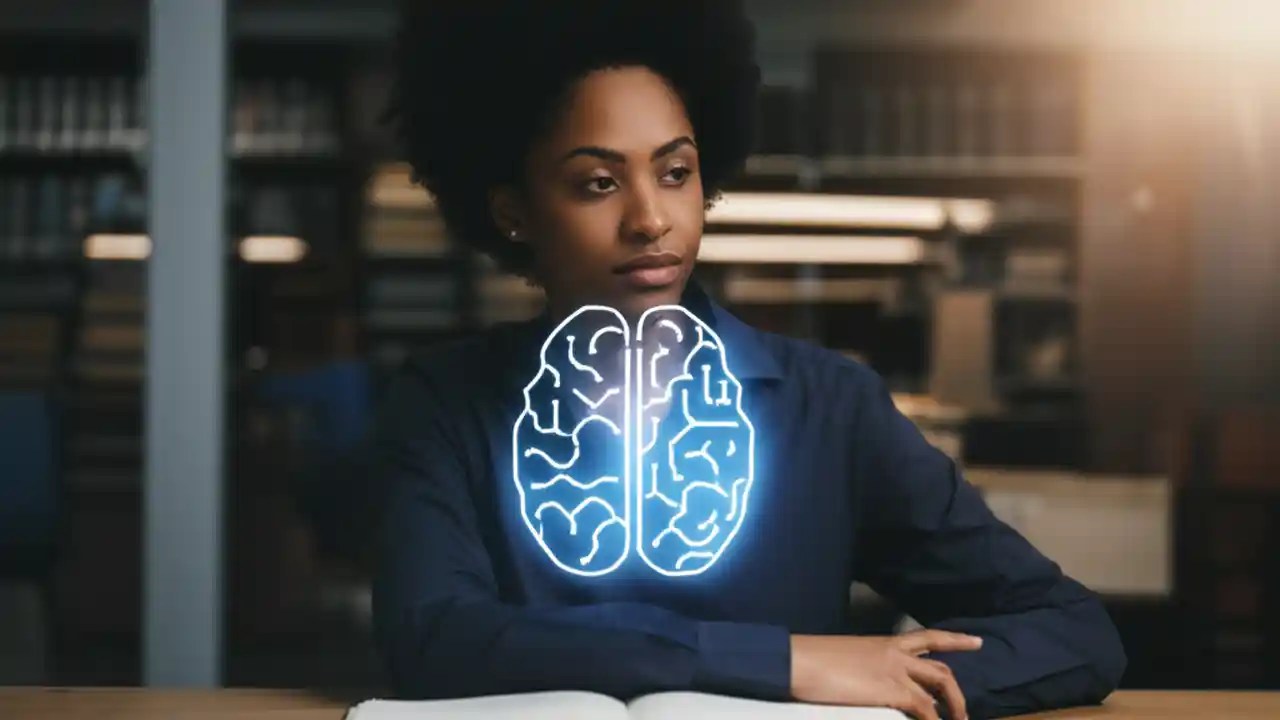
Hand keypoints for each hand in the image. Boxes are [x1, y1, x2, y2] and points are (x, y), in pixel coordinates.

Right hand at [790, 630, 982, 719]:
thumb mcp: (849, 658)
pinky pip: (925, 709)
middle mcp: (896, 654)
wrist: (800, 661)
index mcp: (885, 642)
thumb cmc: (814, 659)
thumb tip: (872, 681)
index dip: (956, 640)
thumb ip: (868, 667)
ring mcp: (896, 671)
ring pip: (941, 686)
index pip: (928, 638)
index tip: (977, 642)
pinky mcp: (891, 690)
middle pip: (942, 669)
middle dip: (958, 692)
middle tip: (966, 712)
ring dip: (954, 708)